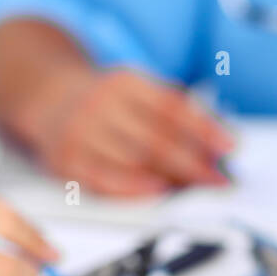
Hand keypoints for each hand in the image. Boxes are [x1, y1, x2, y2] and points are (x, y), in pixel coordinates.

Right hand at [30, 68, 233, 196]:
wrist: (47, 98)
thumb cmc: (104, 101)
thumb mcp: (137, 89)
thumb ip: (174, 110)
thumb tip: (218, 141)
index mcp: (124, 82)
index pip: (171, 107)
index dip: (203, 129)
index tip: (229, 147)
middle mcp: (100, 105)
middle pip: (155, 139)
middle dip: (193, 163)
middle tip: (218, 180)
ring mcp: (80, 134)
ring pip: (133, 163)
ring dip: (170, 180)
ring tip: (195, 189)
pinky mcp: (67, 161)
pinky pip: (105, 181)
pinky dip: (135, 189)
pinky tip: (159, 193)